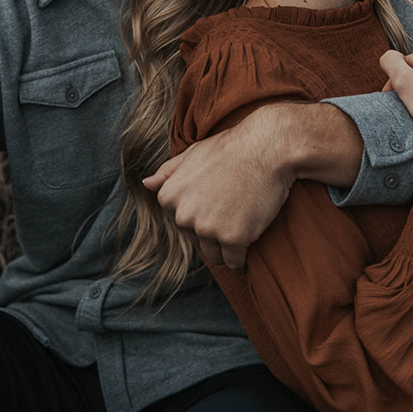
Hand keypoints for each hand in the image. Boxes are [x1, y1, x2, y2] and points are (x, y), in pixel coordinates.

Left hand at [143, 106, 297, 270]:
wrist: (266, 148)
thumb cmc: (230, 148)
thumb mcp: (191, 154)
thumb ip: (168, 172)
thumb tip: (146, 183)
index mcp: (169, 197)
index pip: (181, 223)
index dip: (200, 217)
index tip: (215, 209)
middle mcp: (184, 216)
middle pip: (196, 240)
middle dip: (212, 234)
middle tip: (233, 217)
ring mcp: (208, 229)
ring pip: (214, 255)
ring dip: (225, 251)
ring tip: (240, 236)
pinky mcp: (233, 239)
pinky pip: (234, 262)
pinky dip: (240, 263)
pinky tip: (246, 258)